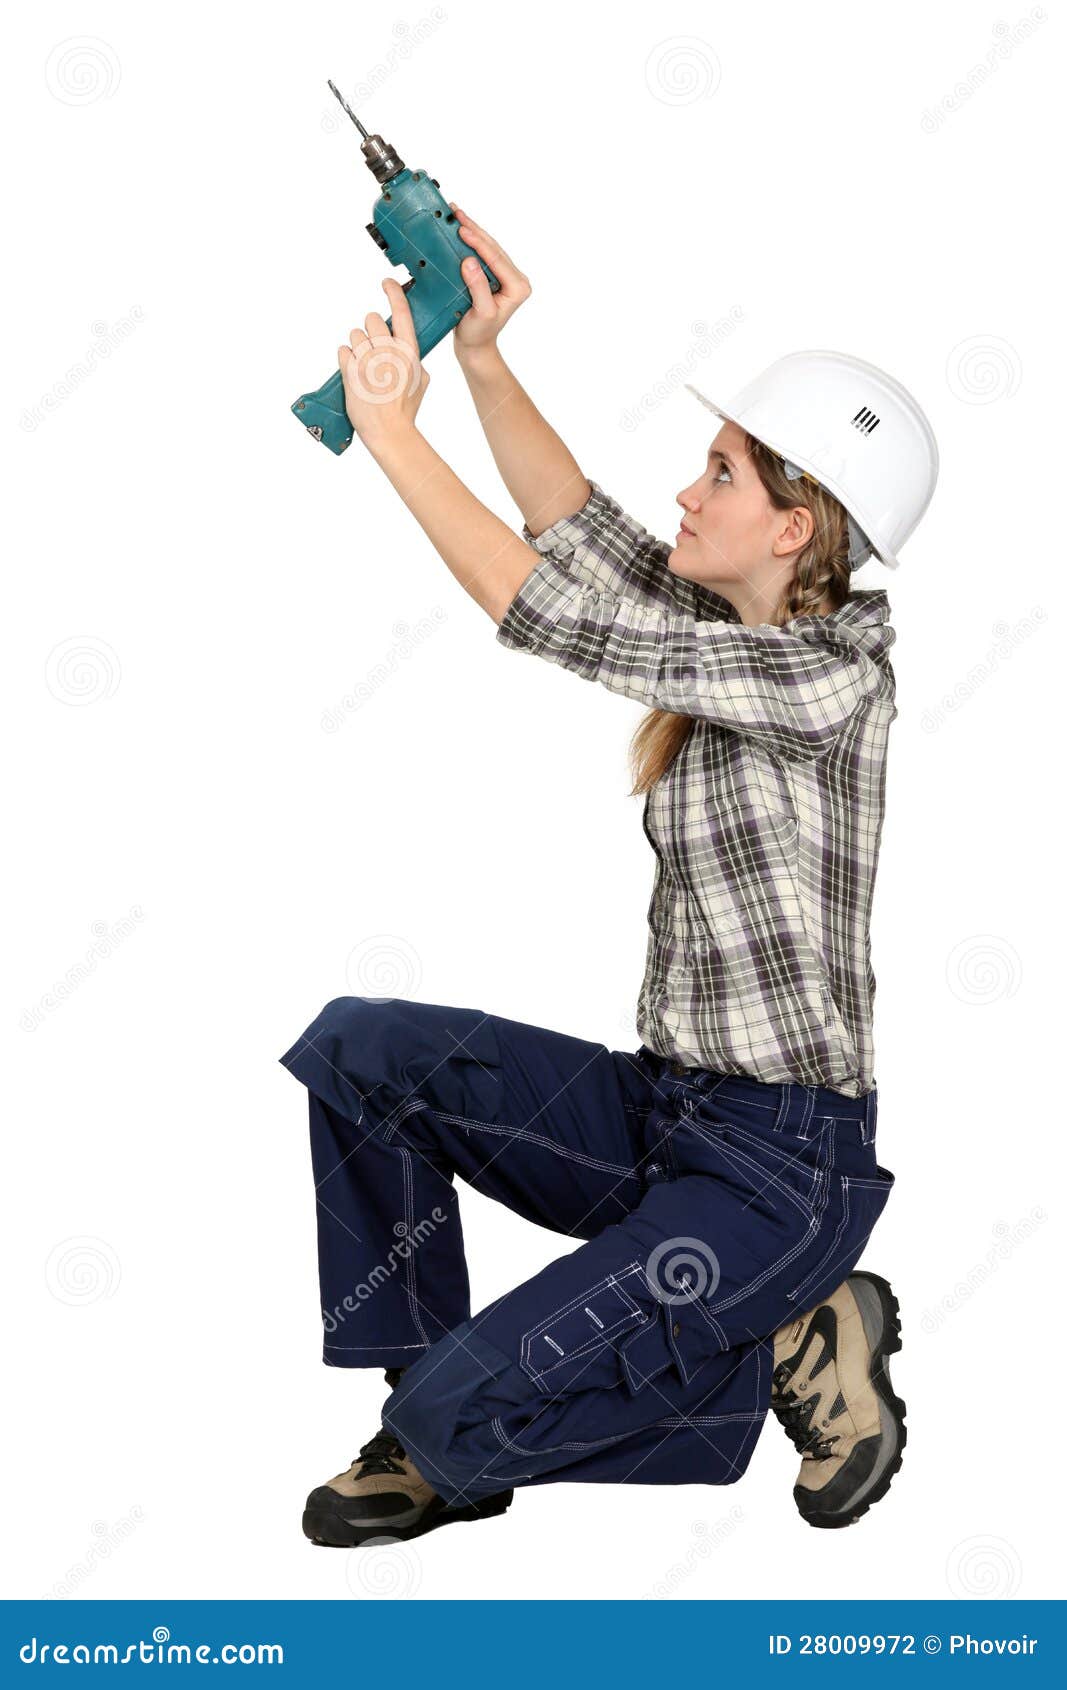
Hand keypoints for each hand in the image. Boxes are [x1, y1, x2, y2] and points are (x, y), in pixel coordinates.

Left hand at [338, 277, 427, 446]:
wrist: (389, 431)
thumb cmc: (405, 409)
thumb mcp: (421, 380)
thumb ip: (413, 358)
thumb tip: (405, 344)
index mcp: (409, 352)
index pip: (401, 312)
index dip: (394, 293)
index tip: (386, 283)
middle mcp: (388, 352)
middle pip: (372, 319)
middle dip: (370, 330)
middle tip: (372, 346)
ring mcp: (368, 361)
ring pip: (355, 335)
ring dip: (357, 345)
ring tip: (364, 365)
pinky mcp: (350, 371)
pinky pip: (342, 350)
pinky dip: (346, 358)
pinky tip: (355, 371)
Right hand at [450, 203, 531, 360]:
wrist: (475, 346)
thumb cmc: (479, 334)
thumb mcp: (481, 312)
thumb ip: (478, 287)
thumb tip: (470, 261)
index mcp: (518, 287)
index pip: (496, 258)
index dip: (478, 242)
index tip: (462, 230)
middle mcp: (514, 278)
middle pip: (493, 247)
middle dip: (474, 229)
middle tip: (456, 212)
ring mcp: (504, 276)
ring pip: (487, 247)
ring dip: (472, 230)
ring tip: (456, 214)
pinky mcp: (492, 276)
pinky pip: (482, 253)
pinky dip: (469, 240)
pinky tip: (460, 228)